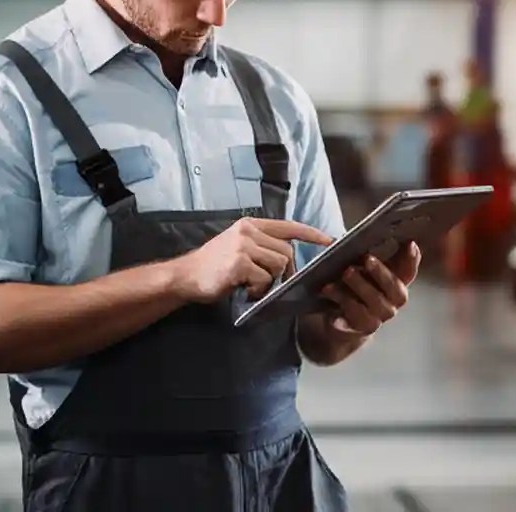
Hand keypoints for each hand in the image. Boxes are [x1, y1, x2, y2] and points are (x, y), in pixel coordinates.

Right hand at [175, 218, 332, 302]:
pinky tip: (244, 290)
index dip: (311, 234)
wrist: (185, 276)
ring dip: (270, 281)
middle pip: (287, 251)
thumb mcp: (238, 246)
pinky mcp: (239, 264)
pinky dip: (257, 290)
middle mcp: (248, 232)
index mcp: (250, 225)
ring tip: (252, 286)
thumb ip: (262, 246)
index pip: (288, 226)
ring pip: (279, 265)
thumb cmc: (214, 266)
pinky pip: (264, 279)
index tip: (330, 240)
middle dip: (285, 270)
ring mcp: (243, 246)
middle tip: (268, 283)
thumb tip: (289, 259)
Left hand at [319, 242, 420, 335]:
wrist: (346, 324)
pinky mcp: (356, 331)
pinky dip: (341, 312)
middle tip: (366, 259)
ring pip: (370, 305)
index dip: (412, 259)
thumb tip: (379, 234)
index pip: (409, 272)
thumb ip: (375, 256)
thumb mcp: (368, 272)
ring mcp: (375, 320)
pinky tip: (332, 304)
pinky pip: (350, 322)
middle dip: (380, 273)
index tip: (410, 243)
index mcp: (396, 286)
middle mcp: (391, 304)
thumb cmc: (360, 290)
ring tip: (340, 276)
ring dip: (355, 289)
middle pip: (393, 290)